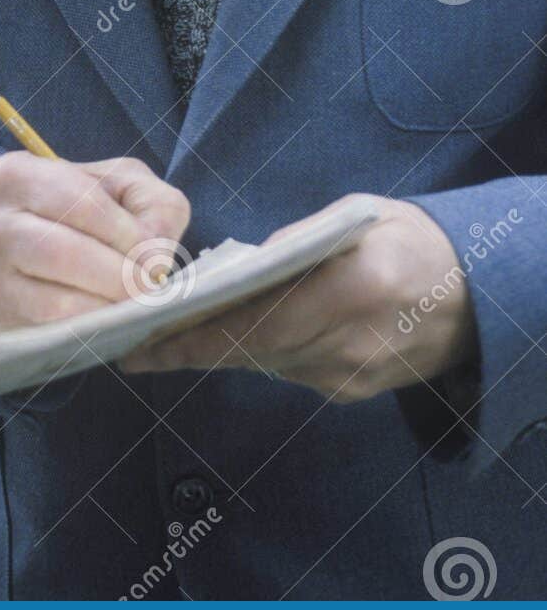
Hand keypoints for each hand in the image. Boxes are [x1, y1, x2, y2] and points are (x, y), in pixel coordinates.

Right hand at [0, 152, 190, 327]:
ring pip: (54, 303)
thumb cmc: (88, 209)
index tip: (156, 256)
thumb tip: (155, 256)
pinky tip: (110, 321)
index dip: (126, 233)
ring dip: (107, 308)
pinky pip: (49, 335)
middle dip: (120, 275)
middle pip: (62, 252)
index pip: (79, 202)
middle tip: (152, 287)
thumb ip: (154, 206)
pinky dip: (89, 333)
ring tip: (135, 305)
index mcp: (16, 174)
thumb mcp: (125, 186)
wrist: (42, 242)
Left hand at [119, 194, 476, 401]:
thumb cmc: (412, 243)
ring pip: (263, 364)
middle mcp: (349, 343)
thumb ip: (299, 239)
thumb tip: (242, 266)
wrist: (476, 299)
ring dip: (216, 351)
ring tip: (160, 339)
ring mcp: (351, 376)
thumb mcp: (359, 216)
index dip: (199, 335)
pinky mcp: (350, 393)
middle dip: (190, 347)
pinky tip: (221, 339)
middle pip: (252, 350)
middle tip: (134, 343)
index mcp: (355, 289)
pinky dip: (254, 352)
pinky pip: (287, 370)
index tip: (148, 341)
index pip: (259, 320)